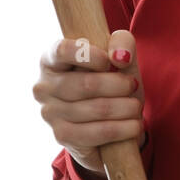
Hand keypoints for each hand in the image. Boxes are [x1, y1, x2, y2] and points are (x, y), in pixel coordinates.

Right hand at [33, 31, 145, 178]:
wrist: (109, 124)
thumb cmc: (110, 82)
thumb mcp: (119, 57)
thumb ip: (122, 42)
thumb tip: (120, 56)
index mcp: (51, 60)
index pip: (62, 50)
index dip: (91, 55)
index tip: (109, 61)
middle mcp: (44, 86)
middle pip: (87, 84)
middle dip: (119, 85)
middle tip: (133, 85)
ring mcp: (50, 113)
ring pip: (97, 109)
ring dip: (126, 108)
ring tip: (135, 106)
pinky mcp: (62, 136)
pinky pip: (99, 132)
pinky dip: (123, 128)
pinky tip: (133, 125)